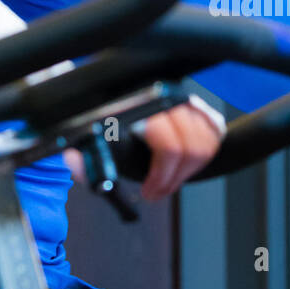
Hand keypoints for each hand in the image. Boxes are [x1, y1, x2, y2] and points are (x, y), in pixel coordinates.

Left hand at [63, 97, 225, 200]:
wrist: (119, 104)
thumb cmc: (108, 131)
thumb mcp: (92, 145)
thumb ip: (81, 157)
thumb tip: (74, 161)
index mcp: (140, 105)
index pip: (169, 144)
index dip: (162, 176)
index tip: (150, 191)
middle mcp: (167, 97)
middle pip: (191, 148)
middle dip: (175, 178)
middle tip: (159, 190)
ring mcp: (187, 100)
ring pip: (207, 143)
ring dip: (190, 168)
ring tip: (169, 178)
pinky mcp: (201, 105)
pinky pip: (215, 133)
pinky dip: (204, 153)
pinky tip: (185, 161)